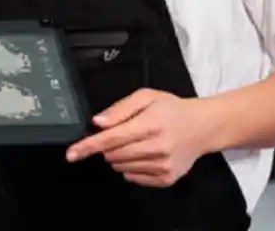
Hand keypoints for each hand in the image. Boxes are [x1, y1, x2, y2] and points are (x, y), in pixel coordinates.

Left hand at [64, 89, 213, 187]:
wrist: (203, 127)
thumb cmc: (171, 109)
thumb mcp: (146, 97)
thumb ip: (120, 109)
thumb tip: (98, 122)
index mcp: (150, 124)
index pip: (111, 139)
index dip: (88, 146)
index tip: (71, 154)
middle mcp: (157, 148)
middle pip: (114, 155)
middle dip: (109, 146)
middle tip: (123, 134)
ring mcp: (163, 166)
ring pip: (121, 168)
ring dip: (120, 157)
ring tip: (138, 142)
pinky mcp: (167, 178)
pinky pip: (134, 178)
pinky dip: (132, 168)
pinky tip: (145, 154)